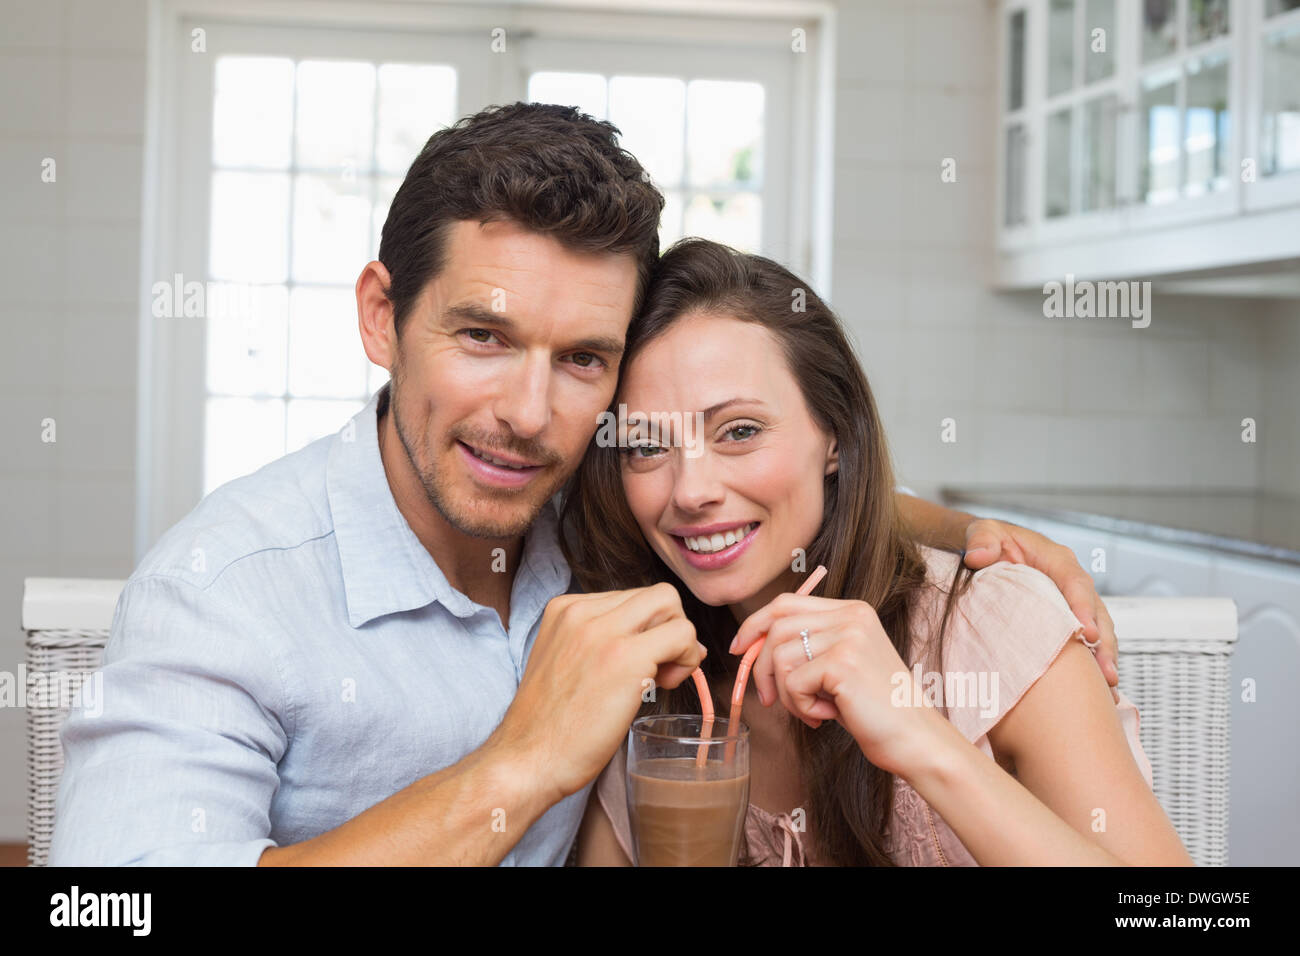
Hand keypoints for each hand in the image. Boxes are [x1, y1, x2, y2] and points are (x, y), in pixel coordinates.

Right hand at [494, 583, 704, 801]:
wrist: (528, 760)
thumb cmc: (552, 725)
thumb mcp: (568, 663)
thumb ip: (607, 642)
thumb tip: (671, 637)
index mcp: (566, 609)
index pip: (631, 597)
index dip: (647, 630)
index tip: (640, 664)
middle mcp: (582, 611)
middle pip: (656, 595)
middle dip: (668, 629)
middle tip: (658, 672)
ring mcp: (603, 631)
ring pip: (671, 604)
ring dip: (679, 641)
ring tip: (660, 680)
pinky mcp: (626, 657)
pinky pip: (683, 634)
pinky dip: (687, 658)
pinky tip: (665, 687)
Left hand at [731, 593, 938, 776]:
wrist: (916, 738)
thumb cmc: (875, 709)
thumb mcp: (840, 666)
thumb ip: (807, 648)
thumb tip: (751, 645)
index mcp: (853, 610)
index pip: (786, 602)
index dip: (755, 624)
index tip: (739, 649)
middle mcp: (851, 615)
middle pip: (776, 625)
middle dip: (762, 666)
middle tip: (770, 699)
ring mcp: (848, 636)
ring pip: (780, 656)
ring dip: (788, 694)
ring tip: (814, 711)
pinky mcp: (842, 663)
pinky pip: (793, 683)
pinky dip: (802, 708)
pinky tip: (828, 717)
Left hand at [962, 518, 1119, 701]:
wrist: (986, 552)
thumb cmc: (988, 542)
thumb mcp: (983, 532)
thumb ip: (981, 539)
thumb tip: (978, 555)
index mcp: (1056, 560)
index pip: (1076, 583)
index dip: (1084, 608)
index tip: (1087, 633)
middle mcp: (1071, 583)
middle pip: (1097, 613)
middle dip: (1104, 644)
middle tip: (1106, 674)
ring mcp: (1073, 604)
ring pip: (1099, 632)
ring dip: (1104, 660)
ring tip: (1108, 689)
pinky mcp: (1067, 622)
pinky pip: (1086, 645)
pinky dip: (1092, 667)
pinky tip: (1099, 693)